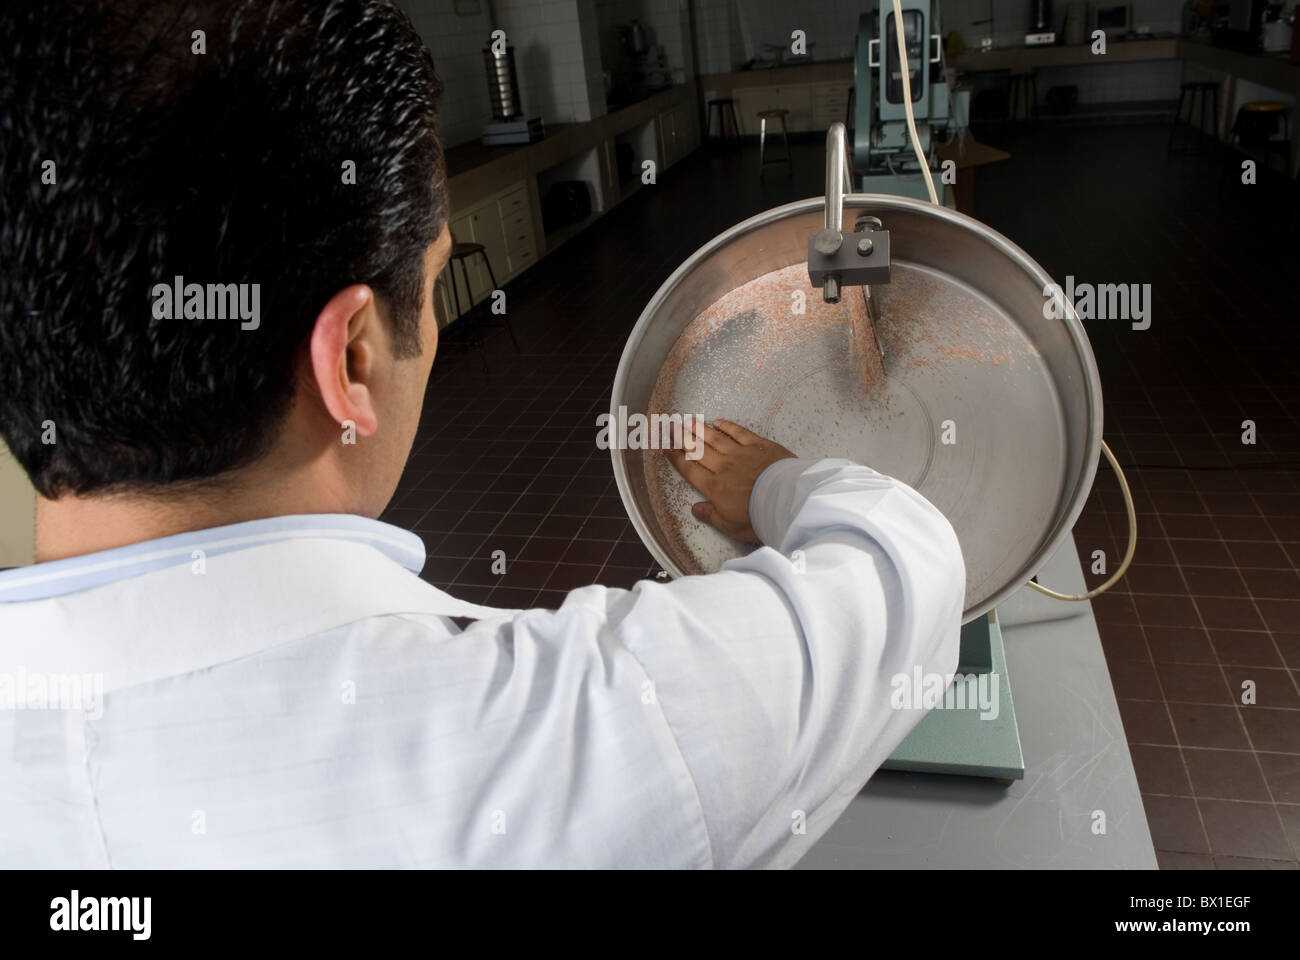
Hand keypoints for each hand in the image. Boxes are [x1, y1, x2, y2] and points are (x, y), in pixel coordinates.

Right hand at [665, 418, 795, 542]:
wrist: (785, 501)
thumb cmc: (758, 517)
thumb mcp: (730, 526)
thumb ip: (711, 515)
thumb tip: (695, 508)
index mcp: (714, 487)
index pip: (690, 470)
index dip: (676, 458)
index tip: (666, 448)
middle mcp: (723, 466)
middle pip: (699, 450)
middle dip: (683, 438)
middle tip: (671, 426)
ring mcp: (741, 453)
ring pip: (716, 438)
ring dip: (701, 429)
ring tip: (689, 420)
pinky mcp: (759, 445)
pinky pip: (739, 432)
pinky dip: (728, 426)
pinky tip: (718, 421)